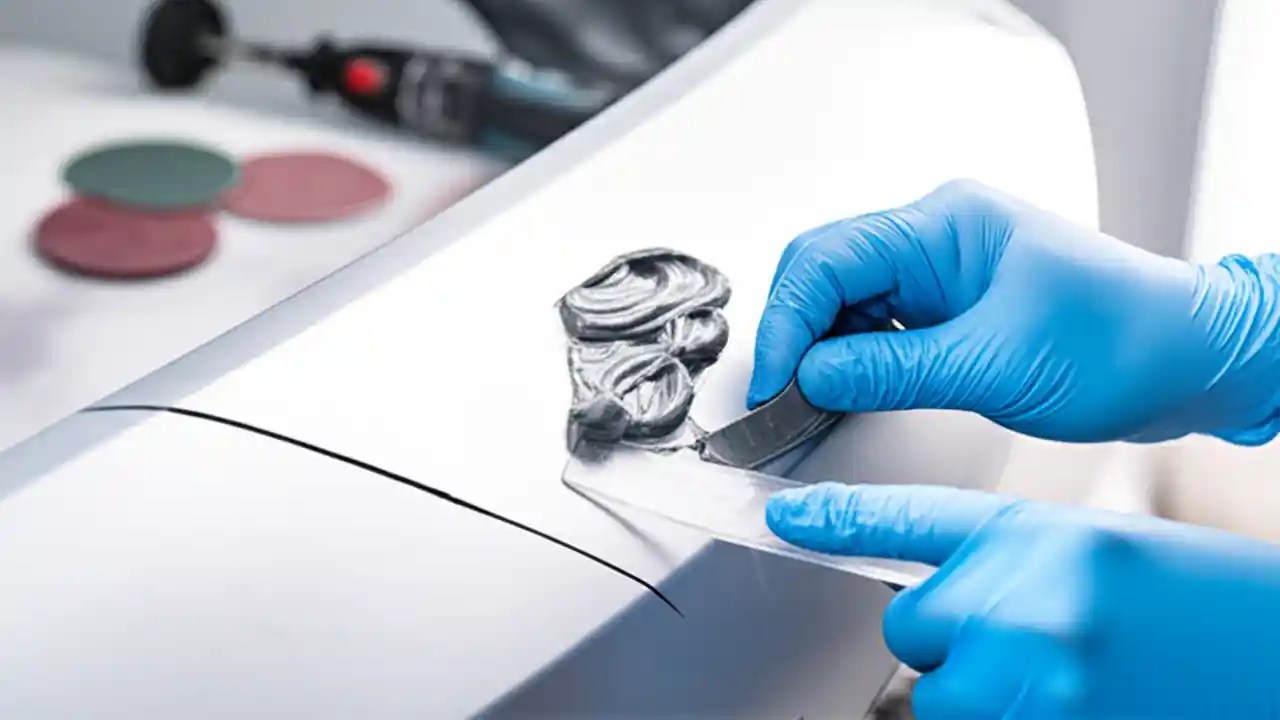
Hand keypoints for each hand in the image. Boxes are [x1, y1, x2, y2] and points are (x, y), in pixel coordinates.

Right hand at [749, 179, 1279, 443]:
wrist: (1188, 359)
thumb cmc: (1122, 340)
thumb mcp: (994, 365)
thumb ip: (891, 371)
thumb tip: (811, 377)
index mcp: (945, 225)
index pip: (828, 258)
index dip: (787, 322)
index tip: (773, 383)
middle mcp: (935, 238)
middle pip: (825, 275)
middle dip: (793, 336)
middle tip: (777, 399)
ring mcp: (939, 272)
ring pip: (844, 303)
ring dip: (818, 352)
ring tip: (801, 405)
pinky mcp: (945, 308)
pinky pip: (874, 327)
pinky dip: (848, 362)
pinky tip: (838, 394)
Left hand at [767, 482, 1279, 718]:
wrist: (1261, 656)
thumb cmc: (1179, 603)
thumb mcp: (1084, 552)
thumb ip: (998, 564)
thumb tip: (929, 602)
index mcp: (1034, 538)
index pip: (905, 519)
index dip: (834, 519)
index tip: (780, 517)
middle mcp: (1019, 604)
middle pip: (913, 629)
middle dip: (952, 637)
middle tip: (1029, 635)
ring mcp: (1026, 682)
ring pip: (937, 695)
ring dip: (975, 692)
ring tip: (1056, 675)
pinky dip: (1000, 717)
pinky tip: (1062, 699)